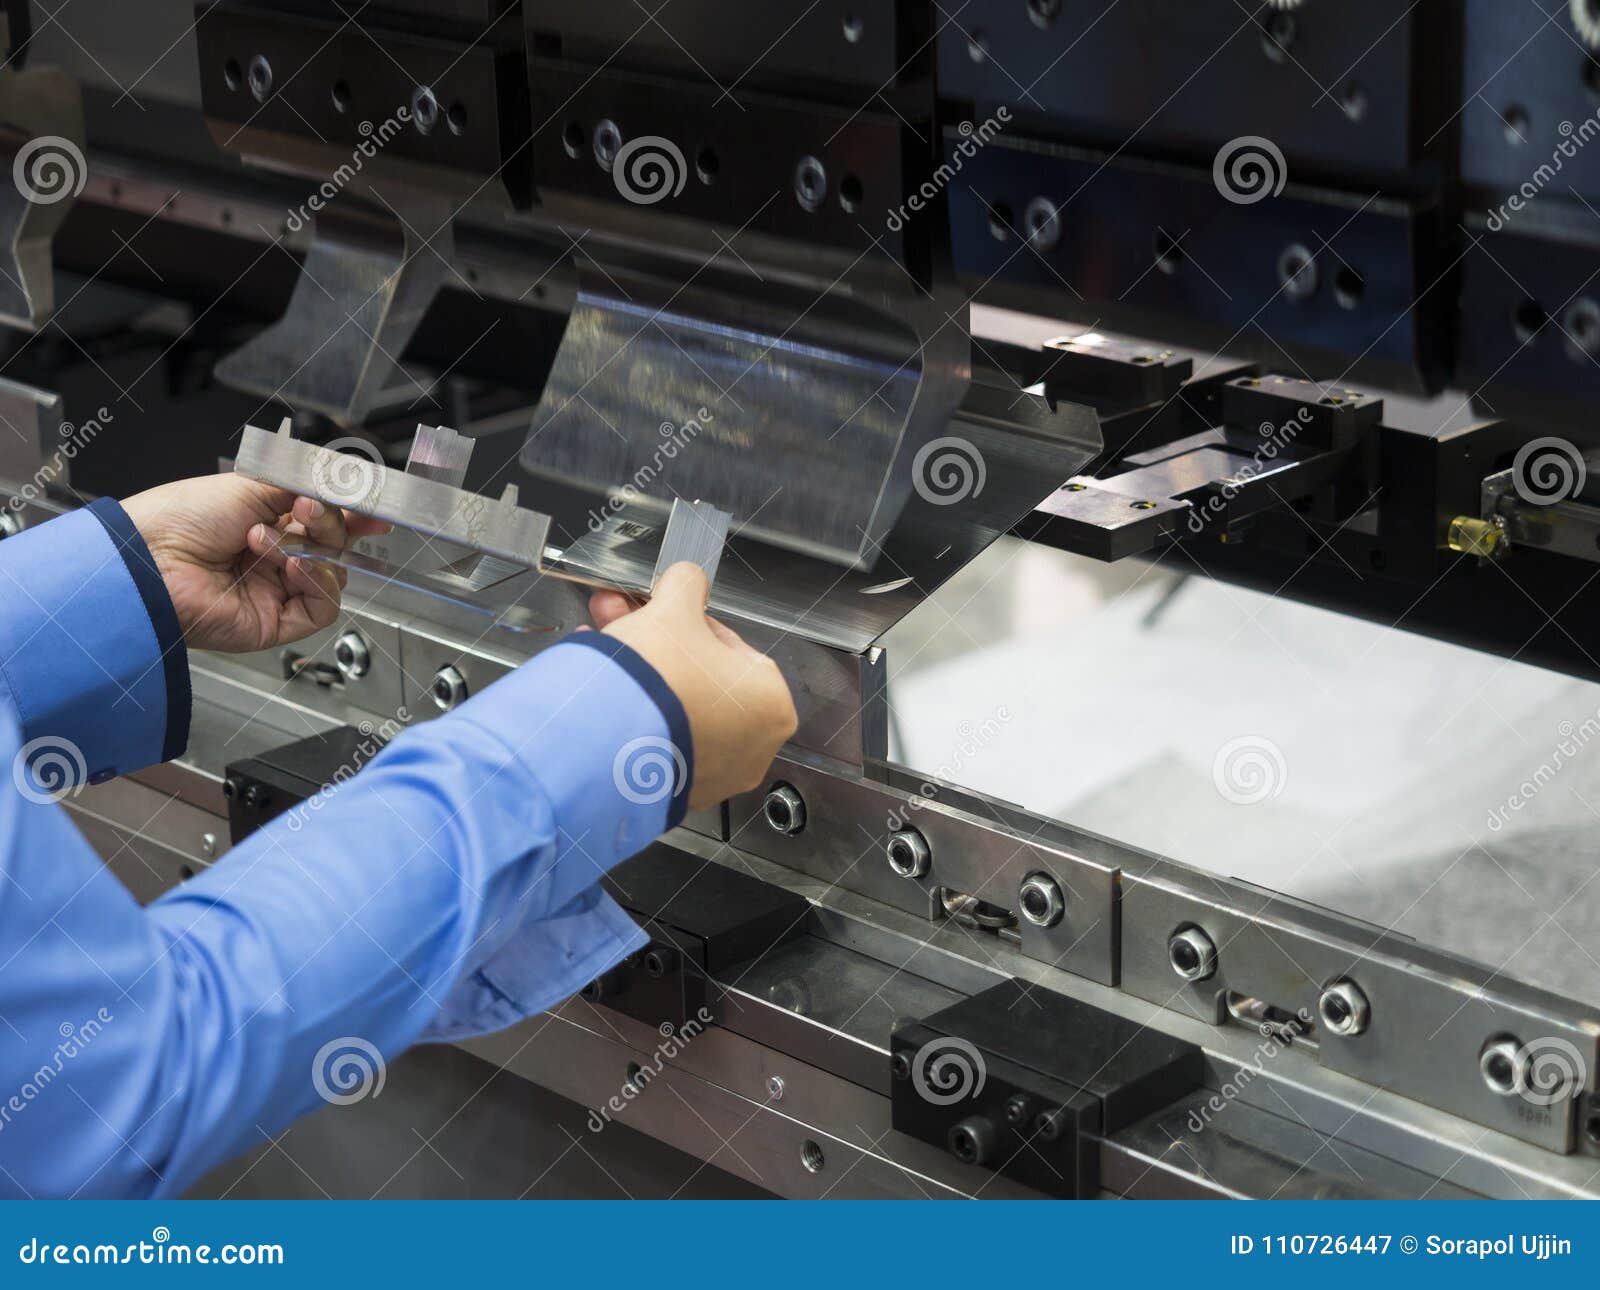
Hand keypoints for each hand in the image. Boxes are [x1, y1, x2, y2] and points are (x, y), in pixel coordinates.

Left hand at [121, 474, 390, 653]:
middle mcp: (275, 559)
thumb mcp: (252, 486)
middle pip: (334, 545)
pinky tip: (290, 569)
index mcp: (268, 523)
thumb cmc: (184, 517)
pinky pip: (323, 606)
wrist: (153, 558)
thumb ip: (303, 486)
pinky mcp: (278, 622)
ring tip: (267, 541)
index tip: (371, 510)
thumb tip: (343, 487)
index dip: (351, 517)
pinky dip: (316, 583)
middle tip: (306, 510)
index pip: (325, 522)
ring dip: (312, 552)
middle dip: (328, 524)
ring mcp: (278, 592)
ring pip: (333, 574)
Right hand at [590, 563, 796, 808]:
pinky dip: (634, 716)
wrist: (606, 743)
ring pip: (677, 710)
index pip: (732, 647)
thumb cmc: (655, 684)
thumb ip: (687, 586)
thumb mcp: (674, 611)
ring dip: (640, 679)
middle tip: (625, 625)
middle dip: (657, 647)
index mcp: (771, 702)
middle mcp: (753, 747)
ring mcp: (716, 775)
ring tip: (603, 652)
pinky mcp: (676, 791)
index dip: (690, 626)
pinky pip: (657, 741)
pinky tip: (602, 691)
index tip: (665, 617)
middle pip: (701, 680)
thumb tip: (687, 579)